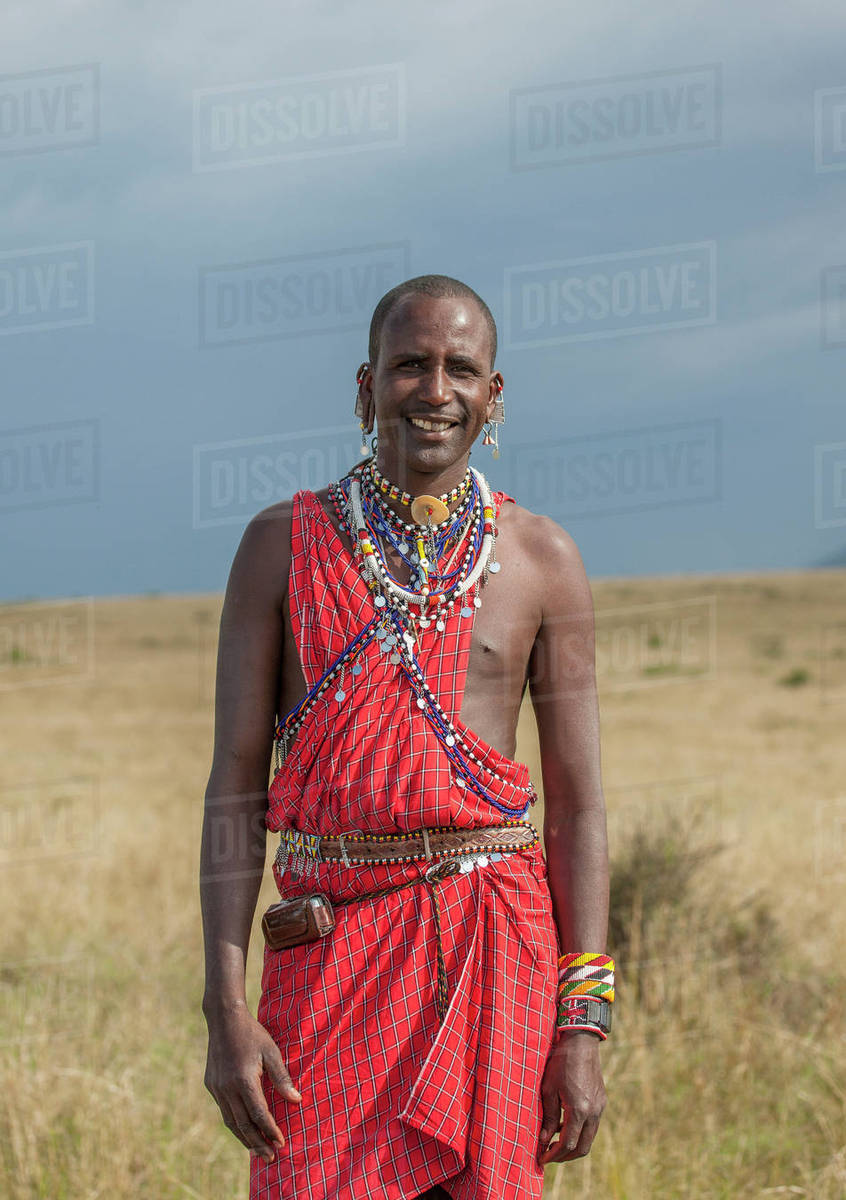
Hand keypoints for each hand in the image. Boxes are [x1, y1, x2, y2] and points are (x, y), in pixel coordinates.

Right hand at [204, 1003, 302, 1163]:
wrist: (224, 1019)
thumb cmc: (253, 1034)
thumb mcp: (272, 1052)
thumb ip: (282, 1078)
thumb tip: (297, 1100)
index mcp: (244, 1080)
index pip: (259, 1114)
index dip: (270, 1130)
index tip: (281, 1142)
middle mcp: (227, 1087)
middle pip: (243, 1124)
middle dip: (257, 1143)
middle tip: (270, 1157)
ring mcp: (217, 1088)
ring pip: (230, 1121)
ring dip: (244, 1138)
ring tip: (257, 1150)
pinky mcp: (211, 1085)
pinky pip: (224, 1110)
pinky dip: (235, 1123)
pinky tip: (244, 1128)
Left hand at [537, 1032, 605, 1165]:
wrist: (581, 1042)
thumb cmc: (560, 1063)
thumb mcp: (548, 1089)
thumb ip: (548, 1117)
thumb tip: (544, 1140)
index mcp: (579, 1110)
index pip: (568, 1144)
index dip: (554, 1155)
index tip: (542, 1159)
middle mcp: (594, 1112)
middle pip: (583, 1148)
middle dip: (565, 1156)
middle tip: (549, 1156)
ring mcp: (600, 1108)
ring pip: (589, 1139)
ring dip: (573, 1145)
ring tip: (554, 1142)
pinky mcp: (602, 1102)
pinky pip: (592, 1126)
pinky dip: (580, 1132)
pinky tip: (565, 1126)